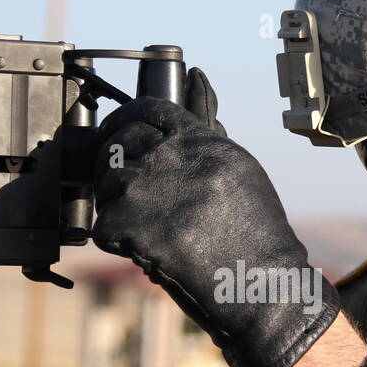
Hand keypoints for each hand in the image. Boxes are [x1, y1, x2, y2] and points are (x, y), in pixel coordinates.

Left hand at [92, 68, 340, 366]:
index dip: (128, 121)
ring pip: (108, 185)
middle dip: (113, 164)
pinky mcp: (135, 228)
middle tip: (124, 191)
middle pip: (119, 143)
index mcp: (204, 143)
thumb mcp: (240, 173)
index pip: (150, 111)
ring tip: (144, 228)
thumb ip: (207, 136)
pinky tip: (144, 250)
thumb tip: (195, 79)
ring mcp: (152, 192)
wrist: (262, 286)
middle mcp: (176, 159)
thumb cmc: (256, 237)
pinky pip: (103, 226)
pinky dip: (117, 242)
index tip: (120, 135)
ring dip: (117, 207)